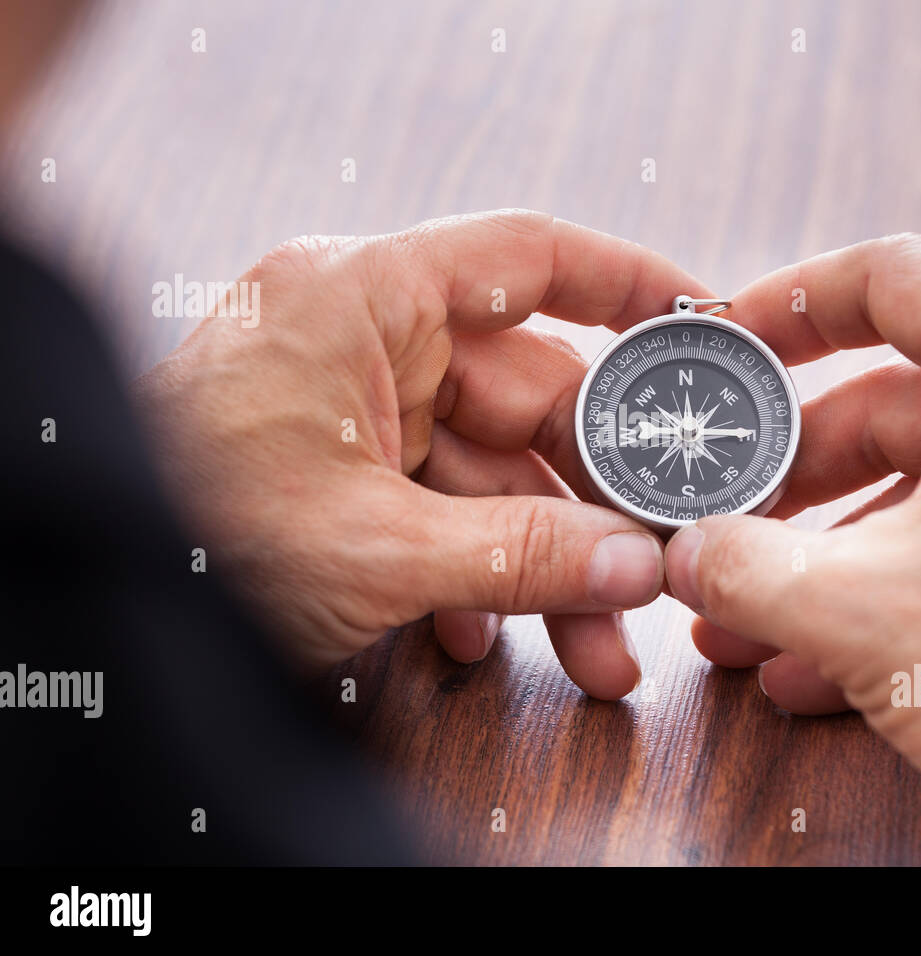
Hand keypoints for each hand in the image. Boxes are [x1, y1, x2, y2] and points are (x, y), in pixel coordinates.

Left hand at [133, 209, 709, 697]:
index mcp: (361, 297)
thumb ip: (518, 552)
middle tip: (655, 570)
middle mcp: (360, 337)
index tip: (705, 323)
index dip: (626, 283)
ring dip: (543, 563)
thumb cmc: (184, 533)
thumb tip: (639, 565)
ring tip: (597, 649)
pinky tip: (489, 640)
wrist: (83, 588)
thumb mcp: (372, 548)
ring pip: (487, 472)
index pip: (524, 256)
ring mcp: (348, 405)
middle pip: (524, 397)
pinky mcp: (335, 469)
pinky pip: (435, 507)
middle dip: (591, 503)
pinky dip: (471, 574)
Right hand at [664, 233, 920, 853]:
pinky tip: (818, 658)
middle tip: (732, 517)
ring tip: (756, 613)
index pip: (892, 275)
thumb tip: (684, 552)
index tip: (734, 339)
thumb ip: (744, 567)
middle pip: (899, 398)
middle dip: (798, 473)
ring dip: (836, 545)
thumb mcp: (860, 613)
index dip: (791, 302)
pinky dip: (899, 579)